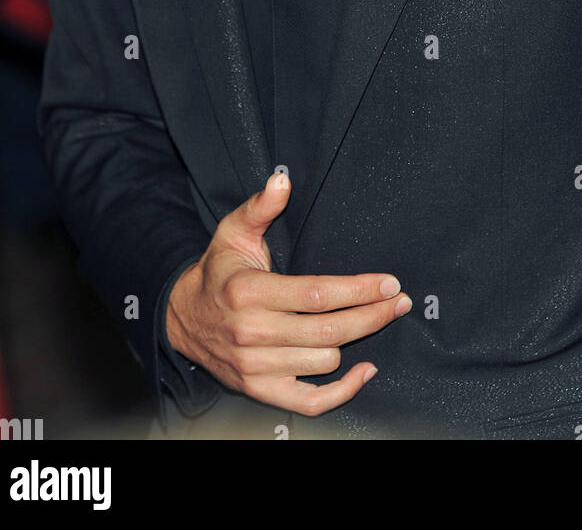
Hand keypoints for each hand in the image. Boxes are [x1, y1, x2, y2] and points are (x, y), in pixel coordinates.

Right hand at [165, 173, 410, 414]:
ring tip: (376, 319)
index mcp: (249, 292)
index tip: (389, 283)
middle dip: (373, 315)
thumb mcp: (233, 232)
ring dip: (356, 342)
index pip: (317, 295)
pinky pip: (309, 402)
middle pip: (328, 331)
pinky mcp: (259, 390)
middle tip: (400, 302)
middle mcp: (251, 333)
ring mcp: (255, 367)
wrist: (181, 319)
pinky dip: (342, 393)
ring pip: (323, 362)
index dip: (359, 290)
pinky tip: (364, 371)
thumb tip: (282, 180)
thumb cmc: (217, 271)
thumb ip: (260, 206)